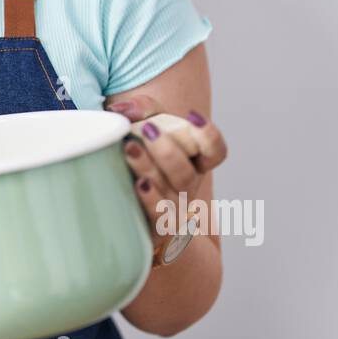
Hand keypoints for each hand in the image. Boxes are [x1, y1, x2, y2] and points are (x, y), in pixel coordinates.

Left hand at [107, 96, 227, 256]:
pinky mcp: (156, 227)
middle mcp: (187, 187)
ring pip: (169, 191)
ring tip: (130, 148)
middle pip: (186, 173)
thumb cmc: (142, 164)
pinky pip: (159, 216)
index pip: (215, 152)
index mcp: (192, 163)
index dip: (209, 135)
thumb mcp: (145, 131)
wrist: (129, 216)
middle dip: (168, 150)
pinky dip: (151, 200)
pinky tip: (138, 183)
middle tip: (148, 129)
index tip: (192, 116)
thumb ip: (140, 112)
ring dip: (150, 168)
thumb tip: (122, 110)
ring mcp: (173, 210)